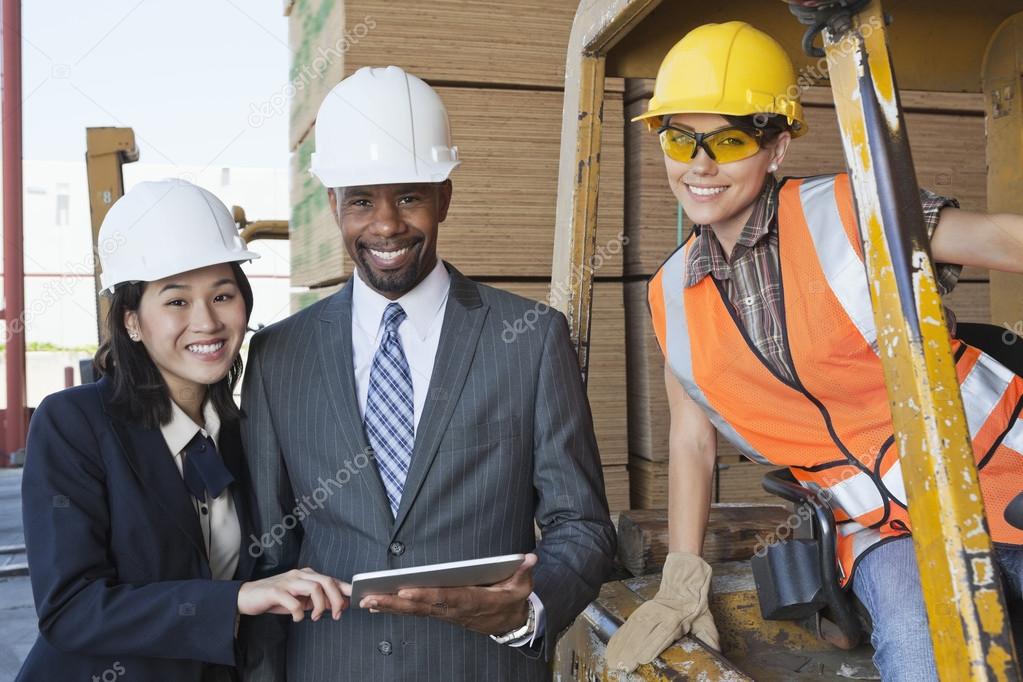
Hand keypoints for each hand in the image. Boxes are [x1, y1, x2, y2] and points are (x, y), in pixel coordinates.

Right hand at [238, 567, 350, 622]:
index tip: (355, 599)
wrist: (248, 596)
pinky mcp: (275, 591)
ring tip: (316, 617)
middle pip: (326, 581)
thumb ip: (318, 600)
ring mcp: (288, 581)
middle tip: (337, 614)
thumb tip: (340, 605)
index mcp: (307, 575)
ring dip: (320, 605)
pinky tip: (298, 618)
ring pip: (314, 587)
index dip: (345, 589)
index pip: (331, 579)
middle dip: (336, 599)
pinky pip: (293, 601)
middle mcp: (300, 574)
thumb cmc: (276, 598)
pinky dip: (299, 612)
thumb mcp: (301, 599)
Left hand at [360, 553, 537, 635]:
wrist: (512, 623)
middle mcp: (456, 611)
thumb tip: (529, 557)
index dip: (427, 596)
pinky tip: (377, 604)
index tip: (407, 591)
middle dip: (397, 603)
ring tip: (367, 600)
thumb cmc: (513, 600)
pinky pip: (415, 613)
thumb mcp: (523, 586)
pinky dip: (395, 609)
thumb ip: (524, 572)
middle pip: (424, 607)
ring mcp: (446, 614)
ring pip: (415, 612)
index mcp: (474, 602)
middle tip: (373, 597)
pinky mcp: (440, 614)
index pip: (447, 599)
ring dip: (391, 607)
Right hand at [605, 552, 719, 672]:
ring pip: (632, 630)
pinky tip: (612, 647)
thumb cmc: (695, 605)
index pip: (661, 635)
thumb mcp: (706, 621)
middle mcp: (658, 615)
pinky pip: (628, 624)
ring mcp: (647, 612)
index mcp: (675, 619)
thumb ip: (710, 639)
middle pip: (642, 634)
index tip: (641, 659)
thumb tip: (717, 655)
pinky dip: (619, 636)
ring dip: (621, 645)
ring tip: (612, 660)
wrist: (684, 582)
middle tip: (621, 666)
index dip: (650, 647)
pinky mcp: (641, 611)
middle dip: (630, 651)